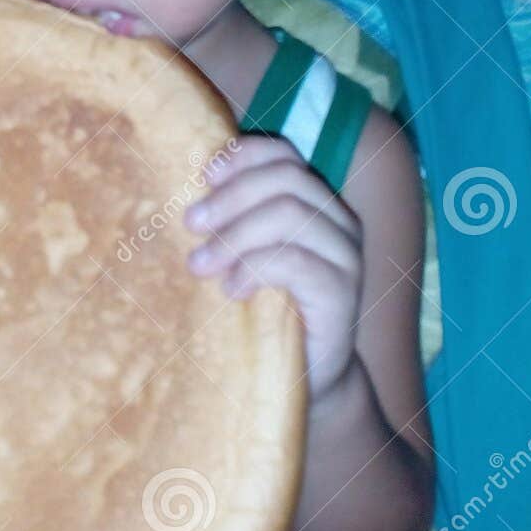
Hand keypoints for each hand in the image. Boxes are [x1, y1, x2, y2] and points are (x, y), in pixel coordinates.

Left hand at [183, 135, 364, 402]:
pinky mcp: (343, 292)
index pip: (285, 155)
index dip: (244, 155)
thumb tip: (183, 192)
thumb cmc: (266, 309)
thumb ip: (232, 220)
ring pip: (290, 215)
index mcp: (315, 201)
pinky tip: (231, 289)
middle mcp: (339, 221)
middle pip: (285, 179)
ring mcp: (346, 255)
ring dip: (235, 235)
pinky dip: (255, 268)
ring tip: (200, 264)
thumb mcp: (246, 255)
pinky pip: (296, 261)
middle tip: (191, 224)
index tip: (203, 175)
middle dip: (230, 197)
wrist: (306, 376)